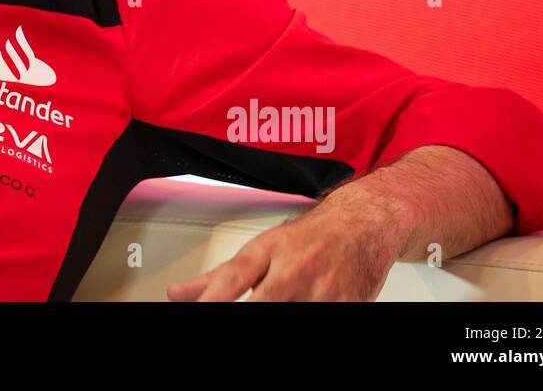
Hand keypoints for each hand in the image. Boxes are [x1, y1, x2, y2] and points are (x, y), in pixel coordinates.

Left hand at [166, 188, 405, 301]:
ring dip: (280, 312)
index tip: (199, 308)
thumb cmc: (312, 236)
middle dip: (248, 311)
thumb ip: (220, 276)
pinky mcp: (348, 306)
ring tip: (275, 302)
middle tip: (229, 309)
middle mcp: (295, 271)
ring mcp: (323, 292)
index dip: (212, 298)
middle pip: (263, 303)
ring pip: (290, 313)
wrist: (365, 224)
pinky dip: (303, 317)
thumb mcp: (263, 247)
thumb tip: (177, 294)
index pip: (233, 277)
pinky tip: (298, 306)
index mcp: (269, 252)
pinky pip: (322, 319)